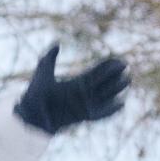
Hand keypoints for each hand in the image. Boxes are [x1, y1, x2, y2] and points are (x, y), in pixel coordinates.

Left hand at [14, 44, 128, 135]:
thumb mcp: (43, 71)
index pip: (96, 73)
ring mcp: (83, 106)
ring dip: (117, 89)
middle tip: (127, 67)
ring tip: (128, 80)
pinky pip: (101, 114)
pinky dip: (111, 110)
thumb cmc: (35, 94)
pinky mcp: (83, 116)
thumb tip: (57, 43)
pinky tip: (122, 104)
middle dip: (116, 75)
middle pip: (104, 83)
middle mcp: (82, 94)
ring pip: (105, 96)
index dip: (108, 66)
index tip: (119, 60)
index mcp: (76, 84)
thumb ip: (50, 57)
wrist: (31, 113)